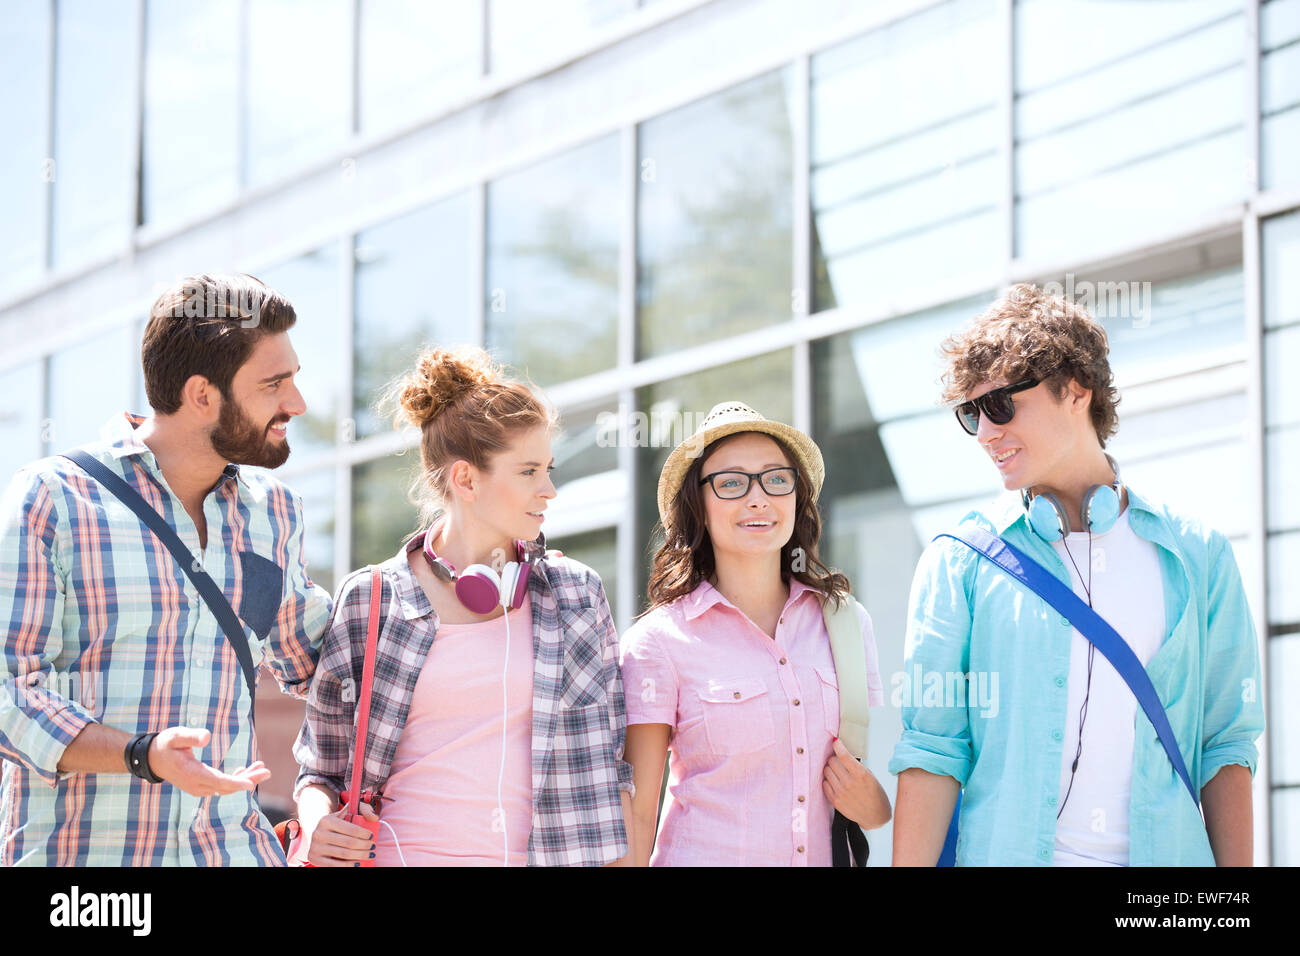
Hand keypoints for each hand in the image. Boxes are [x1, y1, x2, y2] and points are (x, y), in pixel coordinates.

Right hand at [147, 727, 271, 796]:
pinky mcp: (201, 786)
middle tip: (267, 772)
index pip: (217, 782)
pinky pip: (221, 786)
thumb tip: (207, 737)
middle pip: (226, 786)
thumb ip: (191, 736)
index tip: (250, 784)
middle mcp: (196, 785)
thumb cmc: (166, 744)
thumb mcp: (176, 736)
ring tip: (263, 769)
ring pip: (225, 787)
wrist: (153, 758)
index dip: (235, 783)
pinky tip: (245, 770)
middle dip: (248, 780)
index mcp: (191, 773)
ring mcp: (199, 787)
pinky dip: (235, 779)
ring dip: (245, 779)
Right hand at [306, 803, 378, 866]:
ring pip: (344, 854)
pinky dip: (349, 865)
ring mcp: (315, 847)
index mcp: (326, 820)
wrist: (319, 835)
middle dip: (364, 845)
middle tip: (373, 846)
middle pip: (349, 843)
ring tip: (370, 854)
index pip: (351, 829)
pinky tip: (358, 863)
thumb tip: (374, 817)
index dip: (364, 834)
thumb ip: (362, 809)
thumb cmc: (337, 824)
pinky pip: (335, 865)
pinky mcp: (315, 859)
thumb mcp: (346, 812)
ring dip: (360, 855)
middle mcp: (318, 833)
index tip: (372, 836)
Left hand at [822, 738, 890, 829]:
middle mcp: (849, 782)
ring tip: (838, 773)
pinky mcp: (835, 800)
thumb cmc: (875, 794)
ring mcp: (841, 792)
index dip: (838, 745)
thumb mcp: (870, 776)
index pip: (843, 754)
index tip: (836, 742)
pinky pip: (825, 783)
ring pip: (826, 771)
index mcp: (860, 774)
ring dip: (831, 769)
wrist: (875, 816)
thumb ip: (855, 765)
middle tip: (839, 761)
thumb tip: (842, 752)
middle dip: (835, 759)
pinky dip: (829, 781)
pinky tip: (836, 782)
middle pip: (832, 761)